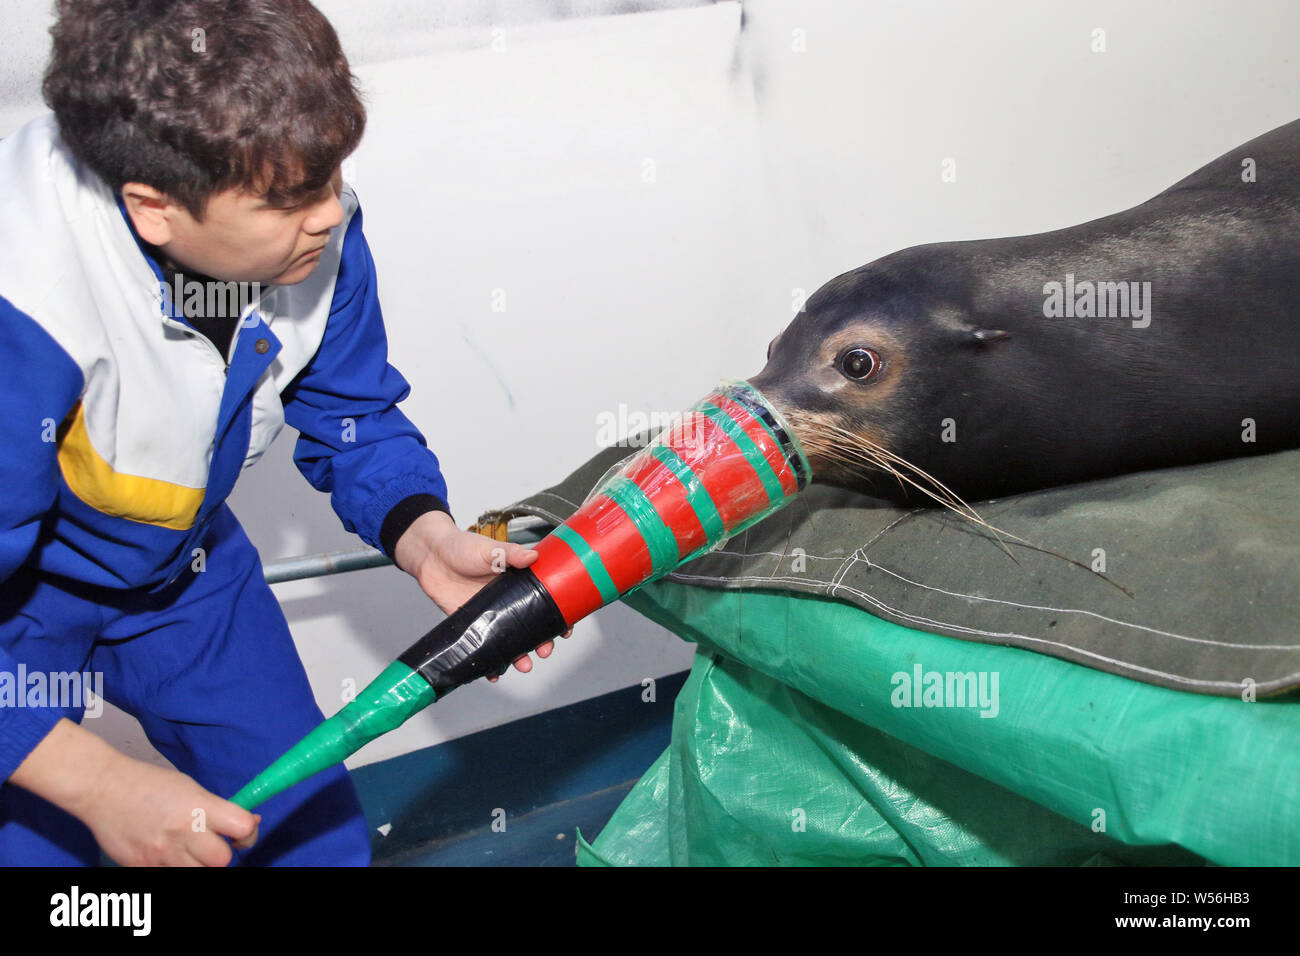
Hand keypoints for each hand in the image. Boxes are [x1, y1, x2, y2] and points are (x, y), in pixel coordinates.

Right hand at [79, 754, 261, 866]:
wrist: (103, 788)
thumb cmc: (149, 784)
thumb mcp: (190, 788)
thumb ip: (218, 809)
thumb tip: (249, 823)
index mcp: (199, 806)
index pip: (242, 828)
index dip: (247, 832)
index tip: (239, 832)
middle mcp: (182, 832)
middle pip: (221, 861)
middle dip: (220, 854)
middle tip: (210, 844)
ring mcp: (160, 853)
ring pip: (197, 873)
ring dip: (198, 865)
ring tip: (187, 849)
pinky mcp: (141, 867)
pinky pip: (169, 876)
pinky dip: (172, 868)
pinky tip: (165, 853)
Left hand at [392, 510, 563, 675]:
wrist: (431, 556)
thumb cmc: (461, 546)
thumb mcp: (489, 548)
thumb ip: (510, 553)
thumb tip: (532, 556)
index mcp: (518, 582)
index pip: (544, 600)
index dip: (557, 615)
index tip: (565, 628)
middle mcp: (508, 601)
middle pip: (531, 626)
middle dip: (542, 642)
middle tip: (545, 650)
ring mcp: (490, 615)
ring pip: (511, 640)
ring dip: (520, 656)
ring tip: (524, 664)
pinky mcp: (471, 625)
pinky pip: (484, 647)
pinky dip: (491, 663)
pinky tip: (494, 672)